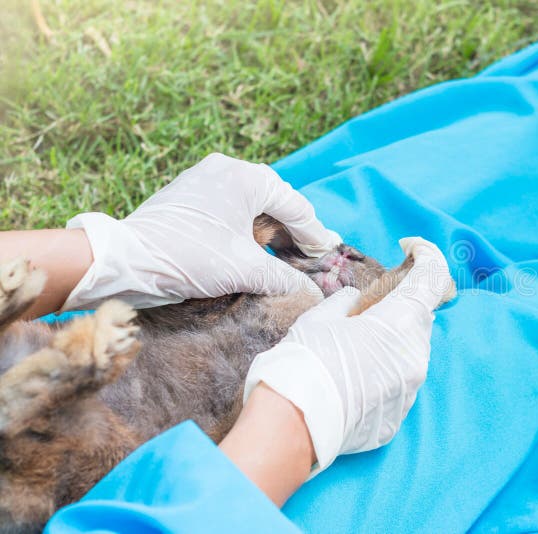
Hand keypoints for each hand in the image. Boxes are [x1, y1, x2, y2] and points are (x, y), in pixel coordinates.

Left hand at [63, 153, 340, 309]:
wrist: (126, 261)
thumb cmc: (189, 257)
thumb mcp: (245, 270)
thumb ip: (284, 278)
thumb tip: (311, 292)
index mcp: (245, 177)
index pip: (294, 206)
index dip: (314, 234)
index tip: (328, 254)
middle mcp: (226, 169)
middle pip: (275, 201)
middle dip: (293, 231)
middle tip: (309, 256)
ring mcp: (204, 178)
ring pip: (252, 204)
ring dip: (270, 230)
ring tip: (284, 256)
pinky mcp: (189, 194)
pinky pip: (230, 207)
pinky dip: (246, 227)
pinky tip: (253, 248)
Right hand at [243, 237, 452, 471]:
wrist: (291, 424)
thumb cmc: (305, 361)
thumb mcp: (322, 316)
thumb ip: (350, 302)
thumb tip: (358, 304)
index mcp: (401, 323)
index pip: (432, 279)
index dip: (427, 256)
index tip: (412, 249)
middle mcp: (415, 356)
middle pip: (420, 318)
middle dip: (400, 307)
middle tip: (367, 309)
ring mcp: (410, 390)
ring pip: (411, 353)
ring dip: (392, 343)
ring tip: (355, 348)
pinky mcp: (398, 417)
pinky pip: (400, 384)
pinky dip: (385, 373)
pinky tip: (354, 377)